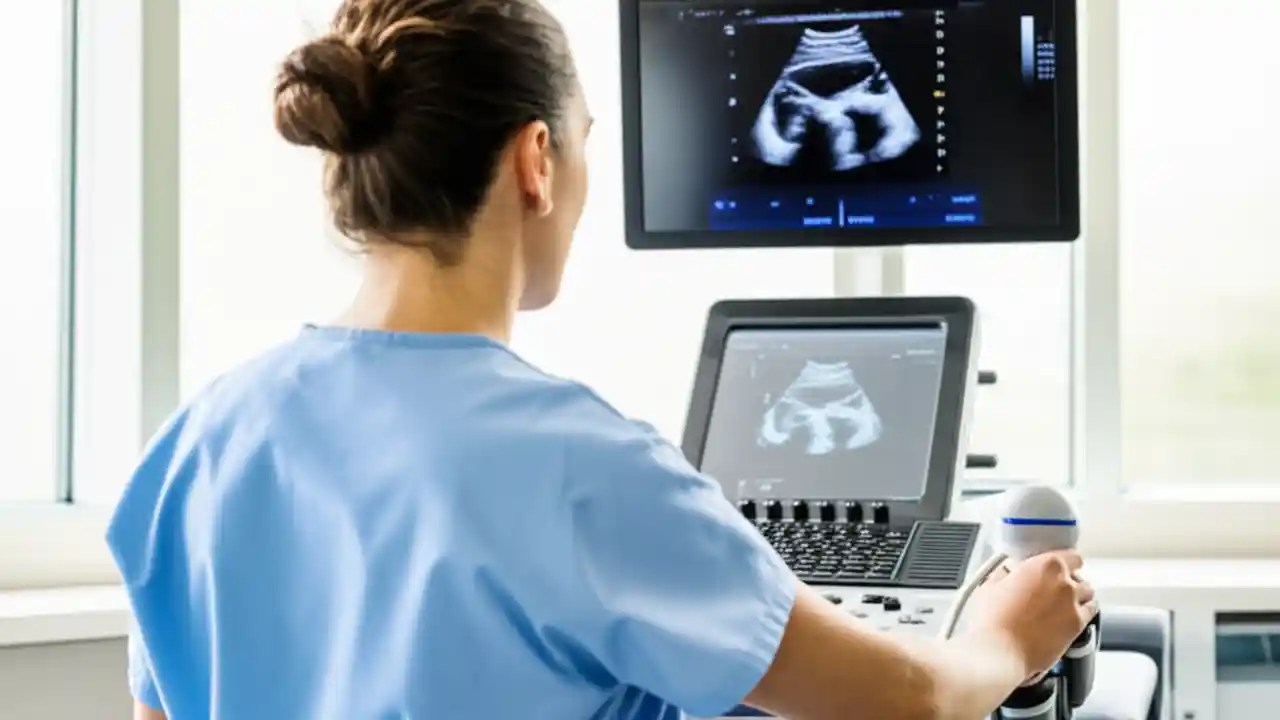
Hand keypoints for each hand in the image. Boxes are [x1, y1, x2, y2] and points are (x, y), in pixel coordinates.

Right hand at [963, 551, 1097, 678]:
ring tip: (1062, 605)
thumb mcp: (990, 586)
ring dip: (1078, 597)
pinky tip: (1067, 619)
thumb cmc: (992, 619)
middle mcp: (1064, 583)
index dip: (1064, 562)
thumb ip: (1006, 575)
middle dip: (1067, 581)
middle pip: (1079, 577)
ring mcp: (1073, 606)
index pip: (1071, 556)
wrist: (1000, 651)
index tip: (1055, 568)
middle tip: (1050, 590)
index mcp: (1045, 565)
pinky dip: (1082, 614)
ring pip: (1088, 595)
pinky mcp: (1077, 627)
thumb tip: (1008, 575)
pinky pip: (1090, 615)